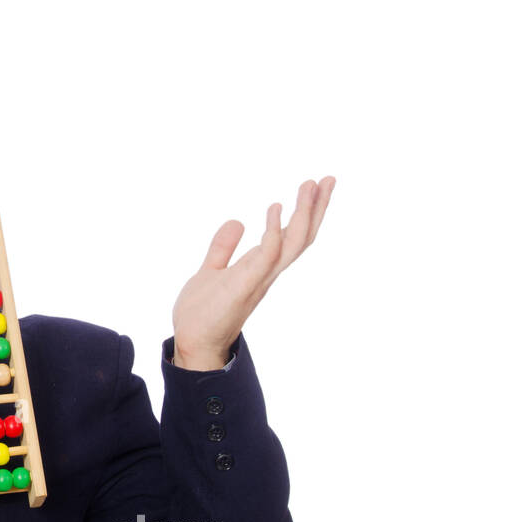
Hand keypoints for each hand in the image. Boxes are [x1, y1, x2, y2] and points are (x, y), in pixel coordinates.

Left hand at [171, 177, 335, 369]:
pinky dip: (274, 231)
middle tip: (328, 179)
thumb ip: (223, 248)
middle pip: (301, 236)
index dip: (306, 212)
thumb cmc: (202, 313)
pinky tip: (274, 207)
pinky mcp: (244, 285)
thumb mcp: (211, 271)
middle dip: (316, 208)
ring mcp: (258, 278)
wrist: (192, 343)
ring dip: (304, 214)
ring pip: (292, 243)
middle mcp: (266, 272)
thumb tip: (237, 222)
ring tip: (310, 185)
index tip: (316, 185)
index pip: (291, 236)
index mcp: (260, 267)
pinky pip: (266, 255)